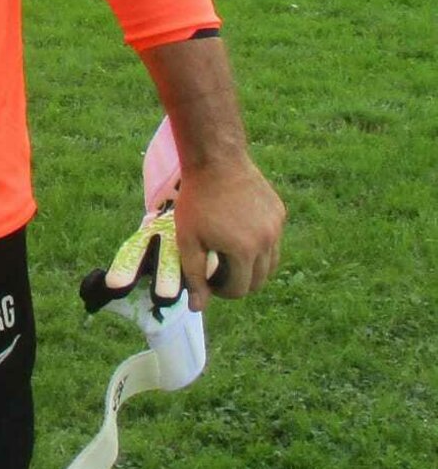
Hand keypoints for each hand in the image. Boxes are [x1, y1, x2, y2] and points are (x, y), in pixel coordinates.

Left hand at [173, 153, 283, 308]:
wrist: (215, 161)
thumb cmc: (196, 201)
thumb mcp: (188, 240)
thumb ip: (195, 276)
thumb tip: (200, 307)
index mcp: (245, 251)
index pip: (240, 290)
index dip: (221, 291)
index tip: (207, 280)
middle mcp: (268, 242)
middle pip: (259, 280)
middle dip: (238, 282)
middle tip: (218, 270)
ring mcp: (278, 227)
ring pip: (271, 262)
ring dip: (252, 266)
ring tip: (228, 254)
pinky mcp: (280, 212)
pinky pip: (273, 239)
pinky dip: (259, 243)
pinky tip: (238, 230)